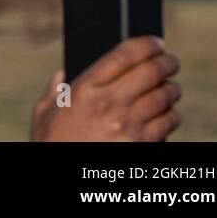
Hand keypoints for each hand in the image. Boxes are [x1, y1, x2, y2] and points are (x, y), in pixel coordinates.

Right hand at [31, 35, 181, 140]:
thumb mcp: (44, 113)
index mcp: (85, 89)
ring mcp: (129, 126)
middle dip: (167, 62)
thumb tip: (62, 75)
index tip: (156, 42)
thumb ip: (55, 90)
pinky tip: (166, 113)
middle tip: (170, 61)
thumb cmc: (52, 143)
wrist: (63, 176)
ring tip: (170, 87)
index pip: (124, 54)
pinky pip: (169, 122)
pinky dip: (172, 115)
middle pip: (151, 71)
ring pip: (164, 96)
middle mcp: (109, 104)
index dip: (146, 43)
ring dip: (171, 89)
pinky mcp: (143, 145)